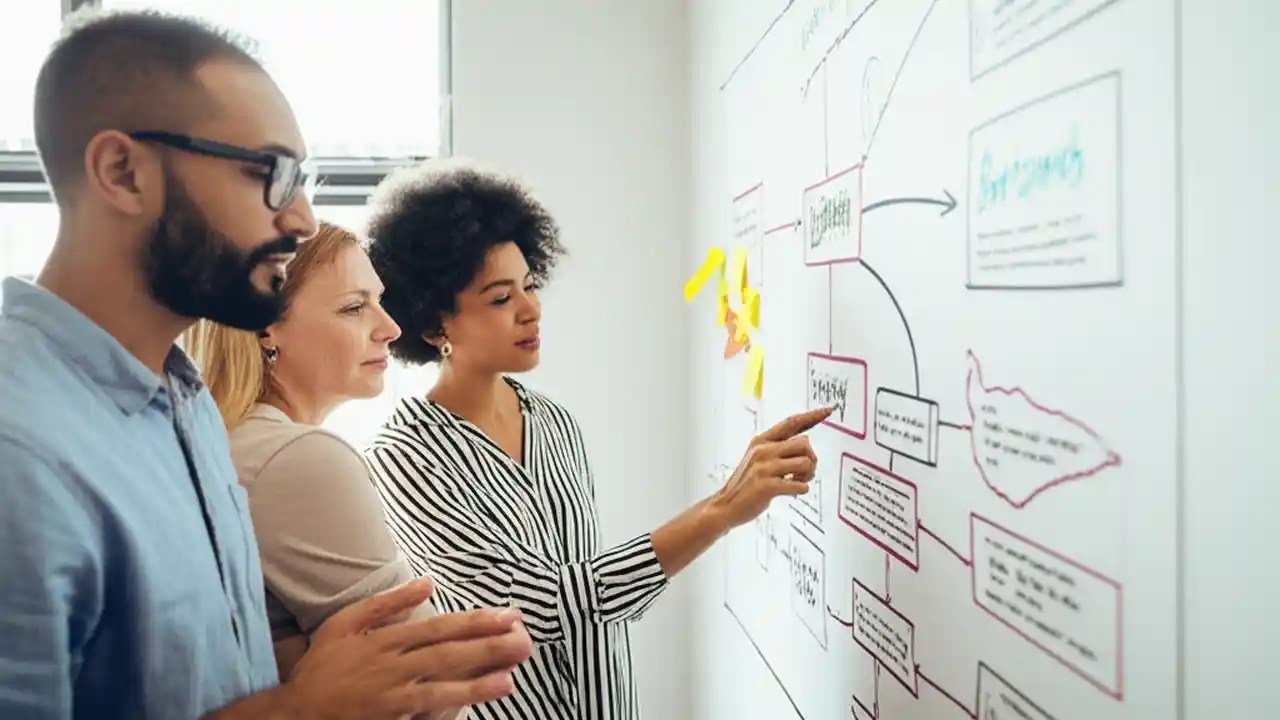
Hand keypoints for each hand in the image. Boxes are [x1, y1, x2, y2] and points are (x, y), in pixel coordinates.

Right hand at [277, 578, 532, 719]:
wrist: (292, 714)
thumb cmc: (322, 669)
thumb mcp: (345, 624)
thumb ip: (387, 603)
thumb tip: (428, 582)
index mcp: (384, 639)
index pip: (439, 627)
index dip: (476, 621)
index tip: (509, 615)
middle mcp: (391, 665)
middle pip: (448, 652)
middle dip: (488, 646)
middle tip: (524, 639)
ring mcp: (391, 695)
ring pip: (441, 683)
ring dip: (478, 679)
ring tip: (512, 675)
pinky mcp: (390, 719)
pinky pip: (426, 711)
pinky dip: (454, 704)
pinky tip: (478, 703)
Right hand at [710, 406, 833, 528]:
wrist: (725, 506)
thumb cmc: (745, 484)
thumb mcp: (757, 458)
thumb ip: (778, 448)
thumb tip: (805, 441)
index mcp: (761, 441)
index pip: (791, 422)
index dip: (812, 415)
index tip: (828, 410)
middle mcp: (763, 450)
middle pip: (804, 444)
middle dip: (811, 459)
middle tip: (803, 472)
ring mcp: (764, 467)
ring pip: (805, 463)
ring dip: (807, 475)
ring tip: (796, 481)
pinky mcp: (767, 486)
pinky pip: (800, 485)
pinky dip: (801, 489)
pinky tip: (792, 492)